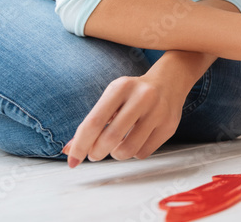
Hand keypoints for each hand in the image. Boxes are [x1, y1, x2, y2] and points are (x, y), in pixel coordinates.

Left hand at [62, 73, 186, 166]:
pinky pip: (143, 153)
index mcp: (122, 87)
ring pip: (128, 150)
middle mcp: (142, 97)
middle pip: (111, 138)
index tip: (72, 160)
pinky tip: (136, 140)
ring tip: (117, 146)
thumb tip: (68, 151)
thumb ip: (90, 123)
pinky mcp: (169, 126)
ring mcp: (159, 111)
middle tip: (94, 154)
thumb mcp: (111, 99)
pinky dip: (134, 152)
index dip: (80, 144)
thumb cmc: (133, 93)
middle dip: (96, 153)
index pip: (95, 121)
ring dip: (116, 154)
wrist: (171, 80)